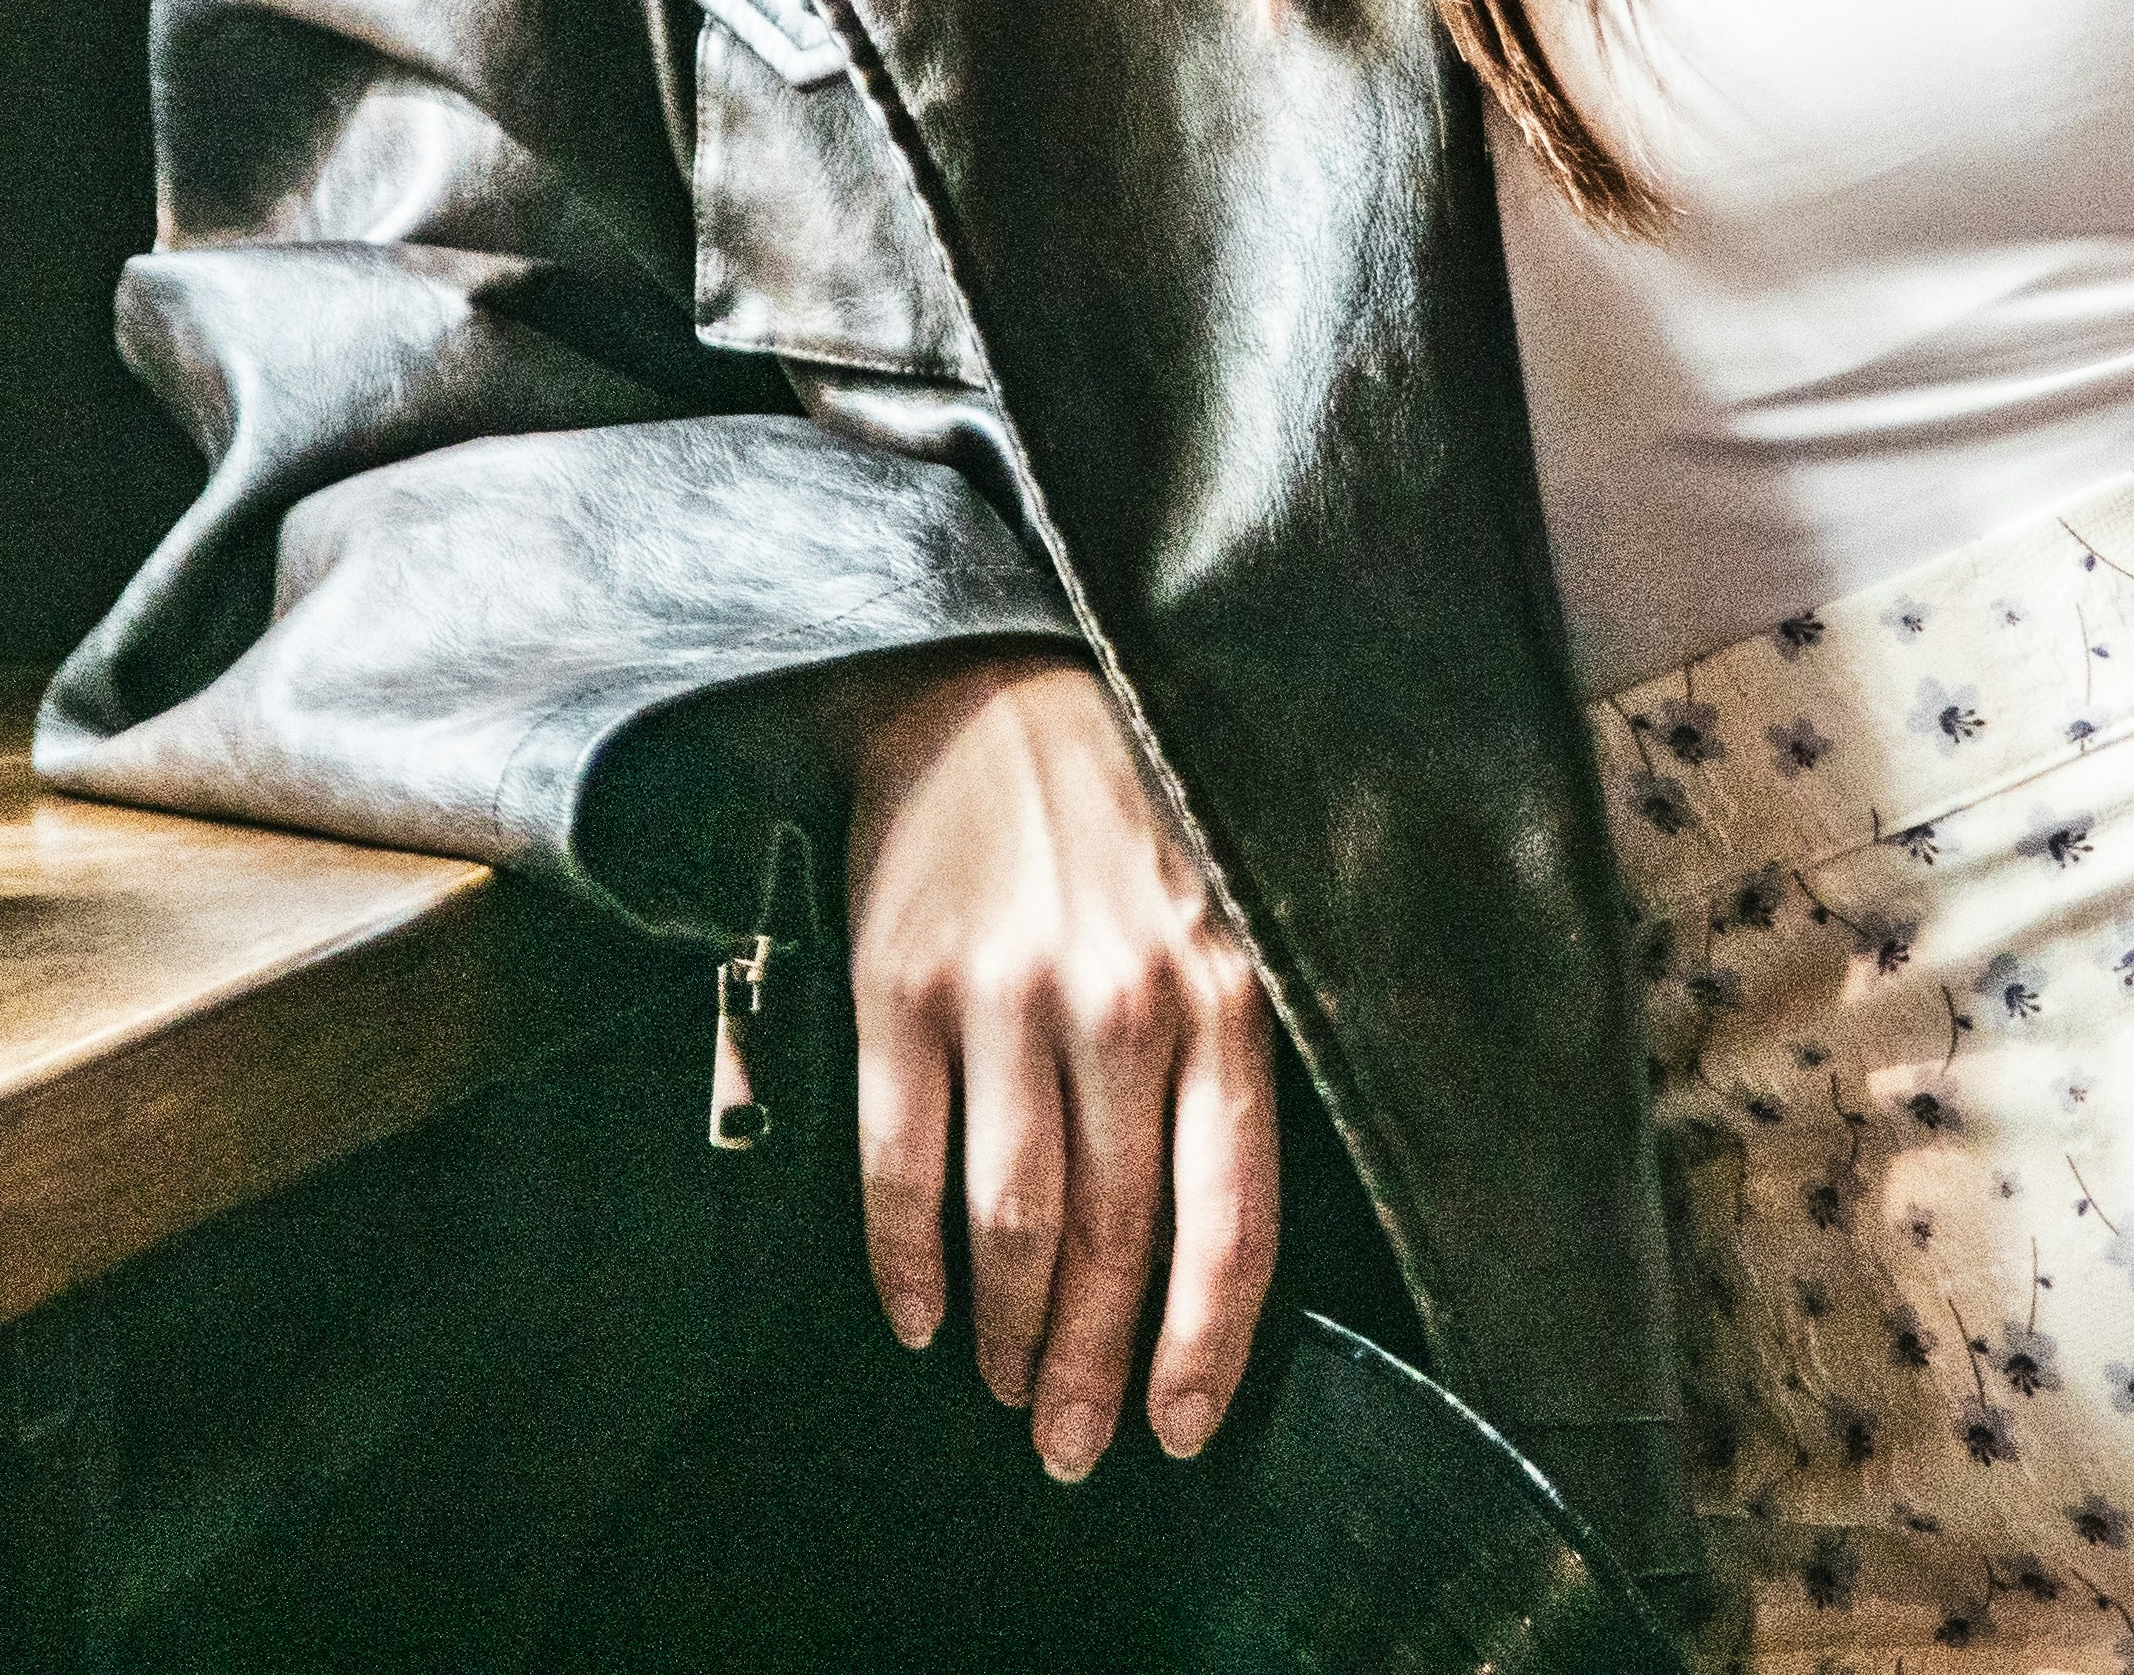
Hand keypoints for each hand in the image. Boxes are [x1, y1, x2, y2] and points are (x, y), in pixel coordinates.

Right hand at [838, 648, 1281, 1478]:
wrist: (986, 685)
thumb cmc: (1125, 824)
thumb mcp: (1225, 920)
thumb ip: (1227, 1063)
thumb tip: (1214, 1245)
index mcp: (1227, 997)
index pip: (1232, 1221)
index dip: (1201, 1348)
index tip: (1177, 1431)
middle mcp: (1121, 1005)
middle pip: (1114, 1244)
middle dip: (1095, 1370)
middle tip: (1076, 1448)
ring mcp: (1005, 996)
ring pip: (1012, 1225)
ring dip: (1010, 1336)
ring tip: (1008, 1393)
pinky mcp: (901, 985)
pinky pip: (904, 1164)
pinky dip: (906, 1263)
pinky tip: (917, 1318)